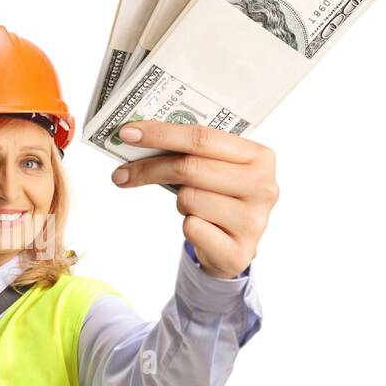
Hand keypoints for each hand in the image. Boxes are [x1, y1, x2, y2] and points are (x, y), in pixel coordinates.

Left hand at [111, 121, 278, 278]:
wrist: (236, 247)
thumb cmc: (219, 198)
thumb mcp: (215, 169)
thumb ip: (191, 153)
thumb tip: (135, 138)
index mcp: (260, 156)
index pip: (203, 138)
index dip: (161, 134)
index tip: (128, 134)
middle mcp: (264, 187)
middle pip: (190, 168)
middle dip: (149, 169)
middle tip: (121, 174)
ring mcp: (254, 221)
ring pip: (188, 199)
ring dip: (180, 203)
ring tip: (193, 208)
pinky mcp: (239, 251)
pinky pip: (192, 228)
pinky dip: (188, 226)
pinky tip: (202, 227)